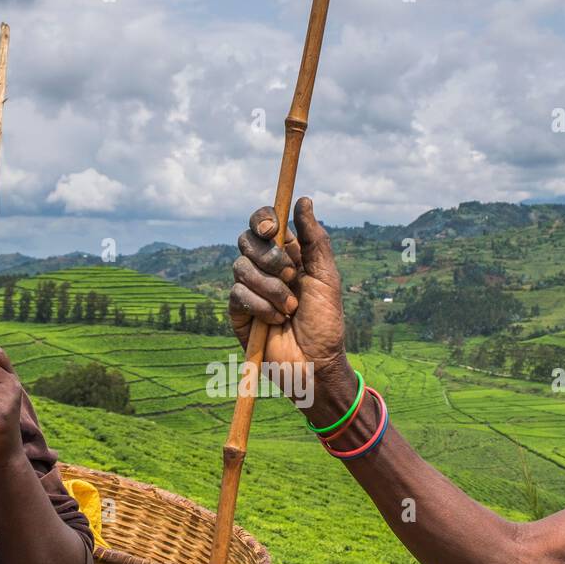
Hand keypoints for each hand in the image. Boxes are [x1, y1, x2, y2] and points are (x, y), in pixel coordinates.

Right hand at [230, 196, 354, 417]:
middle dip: (270, 257)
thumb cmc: (325, 322)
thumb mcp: (327, 276)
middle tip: (292, 276)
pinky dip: (260, 305)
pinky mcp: (238, 312)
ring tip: (290, 308)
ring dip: (271, 287)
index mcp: (287, 254)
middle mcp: (265, 268)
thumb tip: (303, 200)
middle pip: (247, 240)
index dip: (263, 219)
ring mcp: (249, 289)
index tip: (272, 229)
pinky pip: (238, 294)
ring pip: (241, 267)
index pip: (264, 223)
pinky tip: (275, 320)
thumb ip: (314, 239)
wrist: (316, 362)